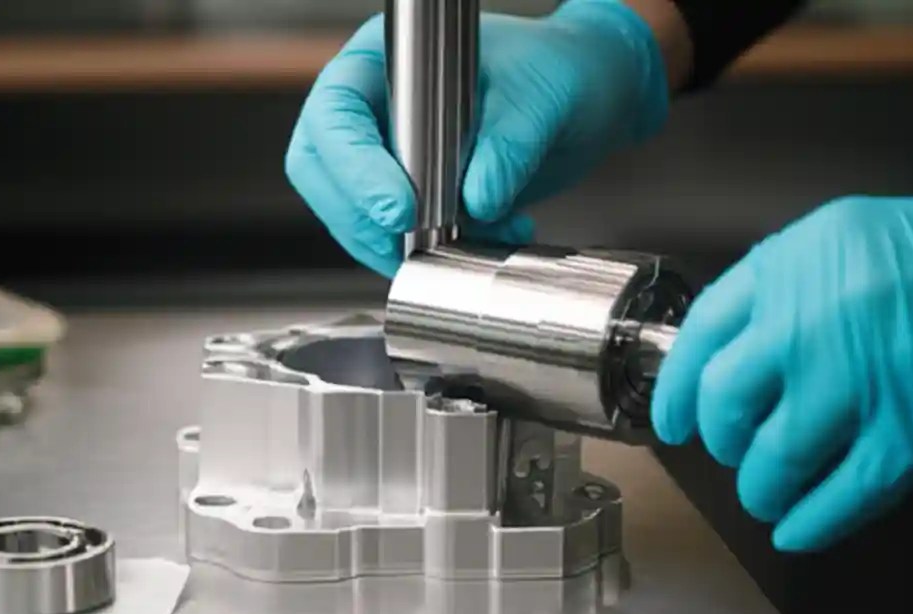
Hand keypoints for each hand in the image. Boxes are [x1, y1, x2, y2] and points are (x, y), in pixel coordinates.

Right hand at [284, 0, 672, 276]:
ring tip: (468, 238)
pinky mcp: (413, 195)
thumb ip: (509, 145)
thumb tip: (476, 198)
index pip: (336, 113)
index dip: (354, 167)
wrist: (590, 95)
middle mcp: (376, 107)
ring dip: (398, 244)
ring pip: (352, 212)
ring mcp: (389, 154)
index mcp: (388, 60)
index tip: (399, 209)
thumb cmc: (558, 69)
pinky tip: (484, 237)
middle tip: (411, 243)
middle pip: (323, 170)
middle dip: (360, 217)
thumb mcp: (543, 98)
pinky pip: (393, 236)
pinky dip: (430, 254)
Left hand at [652, 191, 912, 550]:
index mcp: (788, 267)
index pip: (701, 334)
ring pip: (771, 462)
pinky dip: (809, 524)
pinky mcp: (910, 439)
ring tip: (764, 492)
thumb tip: (733, 353)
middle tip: (730, 448)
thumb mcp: (841, 237)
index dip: (675, 387)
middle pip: (724, 403)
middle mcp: (811, 325)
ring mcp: (857, 386)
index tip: (672, 418)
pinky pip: (839, 500)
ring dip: (760, 488)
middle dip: (720, 437)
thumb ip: (780, 288)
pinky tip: (795, 530)